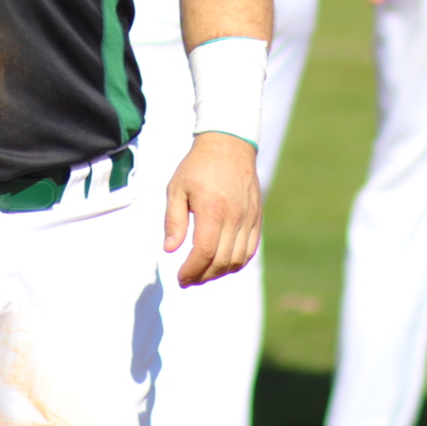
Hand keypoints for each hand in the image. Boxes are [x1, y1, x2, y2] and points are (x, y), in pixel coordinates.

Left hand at [163, 132, 261, 286]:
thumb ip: (174, 220)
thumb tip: (170, 250)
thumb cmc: (198, 167)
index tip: (180, 278)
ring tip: (201, 274)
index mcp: (212, 209)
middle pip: (221, 261)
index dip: (191, 270)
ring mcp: (249, 219)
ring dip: (219, 272)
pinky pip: (249, 250)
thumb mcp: (176, 188)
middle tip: (187, 280)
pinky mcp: (256, 218)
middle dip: (202, 276)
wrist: (229, 146)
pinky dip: (236, 263)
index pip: (204, 252)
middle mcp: (234, 217)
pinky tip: (221, 264)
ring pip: (237, 259)